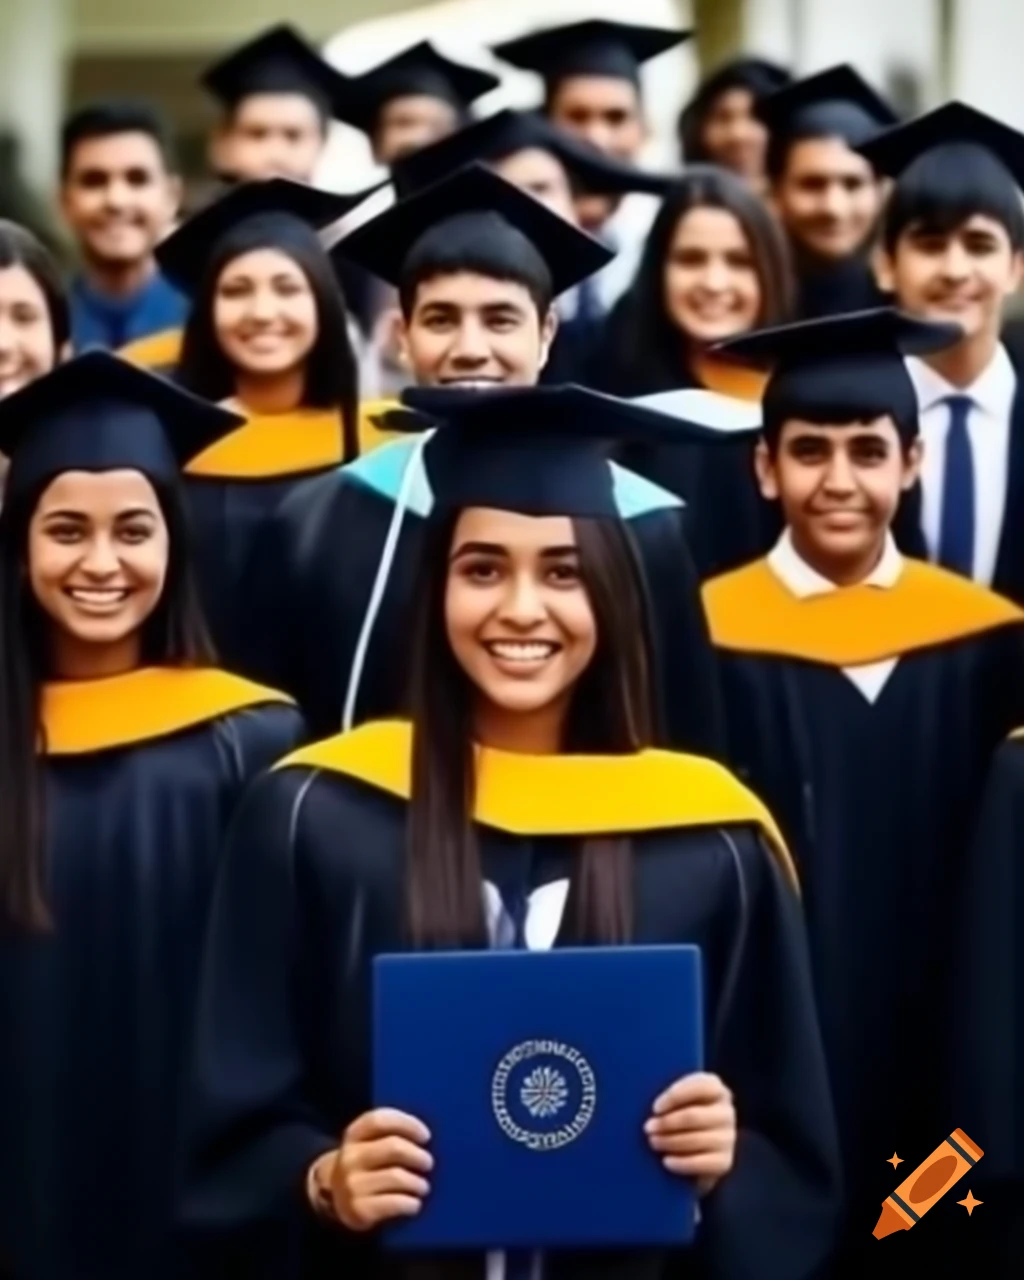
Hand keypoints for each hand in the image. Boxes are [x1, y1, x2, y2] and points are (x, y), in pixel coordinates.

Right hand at [329, 1108, 432, 1229]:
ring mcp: (352, 1184)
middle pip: (392, 1147)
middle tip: (428, 1163)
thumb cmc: (366, 1164)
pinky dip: (410, 1203)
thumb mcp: (369, 1143)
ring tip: (423, 1187)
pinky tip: (415, 1204)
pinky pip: (394, 1203)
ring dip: (417, 1182)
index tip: (426, 1136)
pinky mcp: (358, 1209)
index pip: (380, 1120)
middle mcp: (350, 1157)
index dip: (407, 1124)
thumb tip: (424, 1139)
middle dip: (417, 1155)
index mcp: (354, 1134)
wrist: (334, 1197)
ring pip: (396, 1176)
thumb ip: (391, 1134)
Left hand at [645, 1072, 735, 1196]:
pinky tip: (666, 1162)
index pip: (701, 1085)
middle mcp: (726, 1111)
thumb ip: (668, 1095)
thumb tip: (646, 1097)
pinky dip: (681, 1163)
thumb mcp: (674, 1100)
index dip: (676, 1096)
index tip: (655, 1108)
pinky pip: (702, 1163)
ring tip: (653, 1142)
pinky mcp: (725, 1162)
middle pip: (694, 1116)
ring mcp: (728, 1138)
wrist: (690, 1151)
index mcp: (715, 1088)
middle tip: (648, 1128)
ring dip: (670, 1142)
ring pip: (696, 1139)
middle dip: (667, 1123)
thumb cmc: (674, 1116)